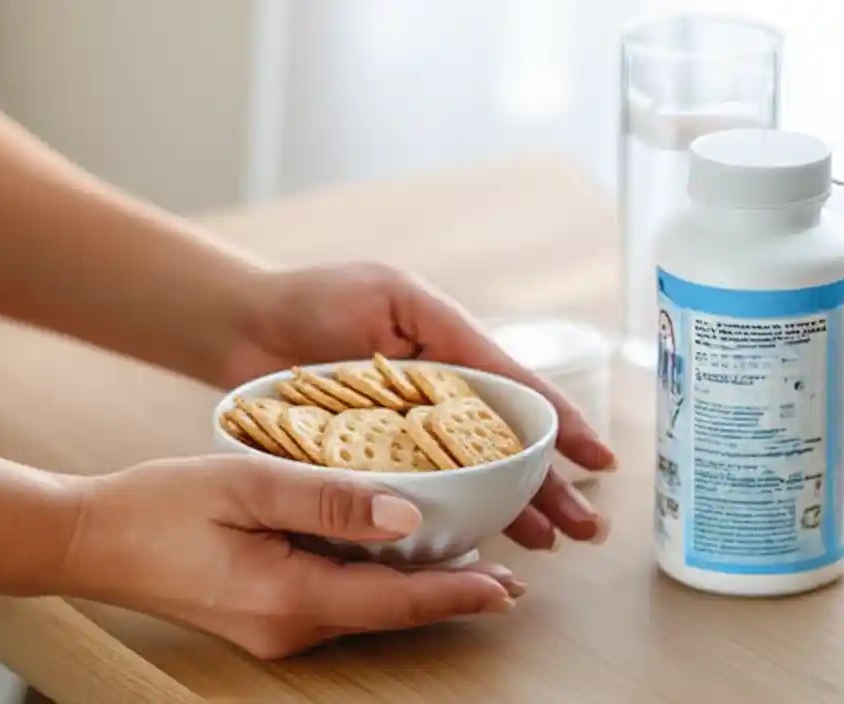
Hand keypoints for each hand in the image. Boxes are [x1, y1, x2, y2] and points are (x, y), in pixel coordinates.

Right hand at [59, 456, 519, 657]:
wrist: (91, 541)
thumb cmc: (159, 506)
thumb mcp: (246, 485)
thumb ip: (327, 499)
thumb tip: (406, 514)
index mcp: (289, 598)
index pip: (396, 602)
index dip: (457, 593)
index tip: (507, 585)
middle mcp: (289, 628)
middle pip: (389, 612)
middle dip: (449, 592)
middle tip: (507, 573)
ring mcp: (275, 629)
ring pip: (365, 608)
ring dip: (414, 587)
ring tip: (468, 561)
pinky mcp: (264, 617)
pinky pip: (336, 601)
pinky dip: (374, 581)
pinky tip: (391, 556)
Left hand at [225, 263, 615, 549]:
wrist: (242, 327)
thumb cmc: (318, 300)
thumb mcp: (397, 299)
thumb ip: (451, 336)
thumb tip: (506, 377)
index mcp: (451, 357)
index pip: (519, 396)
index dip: (563, 427)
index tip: (601, 462)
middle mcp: (436, 402)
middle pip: (505, 450)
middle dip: (550, 487)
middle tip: (585, 529)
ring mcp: (404, 437)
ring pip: (472, 480)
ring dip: (514, 510)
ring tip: (547, 545)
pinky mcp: (368, 464)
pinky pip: (419, 495)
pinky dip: (453, 518)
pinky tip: (480, 544)